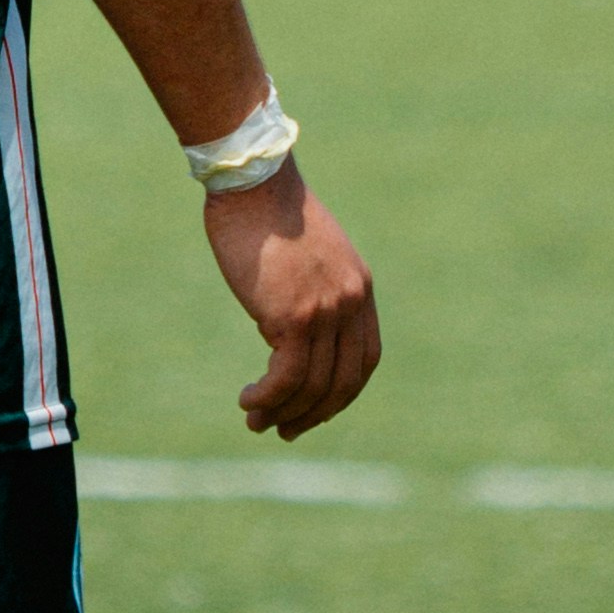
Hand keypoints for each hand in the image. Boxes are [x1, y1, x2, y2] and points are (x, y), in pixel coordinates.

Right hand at [206, 172, 381, 442]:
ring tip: (256, 421)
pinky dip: (268, 398)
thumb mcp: (305, 256)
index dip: (342, 393)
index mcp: (358, 288)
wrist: (253, 182)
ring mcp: (325, 311)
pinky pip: (287, 377)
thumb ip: (309, 292)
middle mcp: (350, 303)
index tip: (315, 408)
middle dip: (316, 414)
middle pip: (344, 381)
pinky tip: (248, 401)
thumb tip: (283, 334)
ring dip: (284, 412)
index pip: (364, 359)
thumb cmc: (265, 213)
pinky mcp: (294, 316)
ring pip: (312, 385)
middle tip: (286, 430)